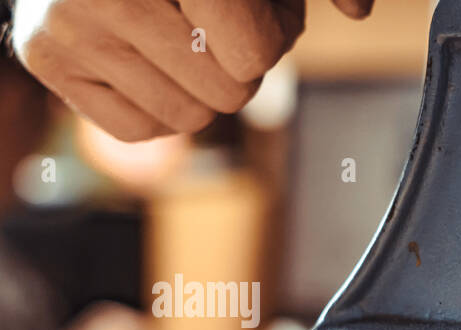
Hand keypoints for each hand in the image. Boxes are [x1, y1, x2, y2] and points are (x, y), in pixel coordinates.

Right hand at [11, 0, 375, 141]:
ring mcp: (65, 26)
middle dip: (236, 65)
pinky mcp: (43, 59)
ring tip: (179, 33)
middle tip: (213, 21)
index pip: (252, 55)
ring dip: (200, 85)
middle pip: (228, 94)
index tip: (254, 7)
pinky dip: (155, 101)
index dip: (270, 36)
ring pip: (190, 118)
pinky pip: (141, 130)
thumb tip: (361, 12)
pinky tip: (142, 54)